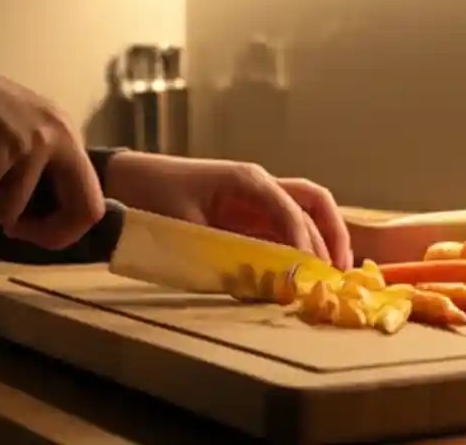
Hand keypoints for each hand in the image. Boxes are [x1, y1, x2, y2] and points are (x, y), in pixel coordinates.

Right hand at [0, 34, 103, 249]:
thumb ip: (38, 171)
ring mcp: (34, 142)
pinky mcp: (4, 147)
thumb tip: (42, 223)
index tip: (33, 233)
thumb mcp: (22, 135)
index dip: (66, 230)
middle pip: (82, 210)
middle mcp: (60, 138)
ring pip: (11, 209)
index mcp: (68, 138)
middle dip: (43, 232)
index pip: (93, 201)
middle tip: (12, 230)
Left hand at [102, 152, 352, 269]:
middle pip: (312, 203)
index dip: (305, 240)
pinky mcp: (247, 213)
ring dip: (322, 238)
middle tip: (338, 270)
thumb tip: (258, 284)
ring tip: (332, 270)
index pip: (291, 208)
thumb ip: (224, 254)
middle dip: (331, 235)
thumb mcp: (187, 229)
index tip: (311, 270)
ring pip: (305, 213)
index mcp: (248, 180)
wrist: (127, 183)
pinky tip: (303, 270)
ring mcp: (256, 198)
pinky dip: (299, 246)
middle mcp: (260, 185)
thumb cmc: (154, 198)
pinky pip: (284, 227)